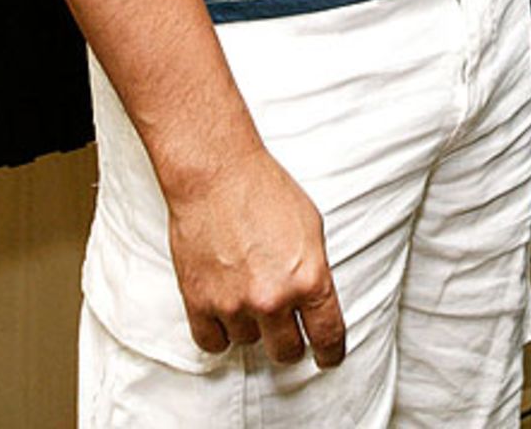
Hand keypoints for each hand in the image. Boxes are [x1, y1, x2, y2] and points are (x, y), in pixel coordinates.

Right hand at [166, 145, 345, 367]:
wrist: (216, 173)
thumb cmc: (264, 189)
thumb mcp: (310, 226)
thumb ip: (313, 269)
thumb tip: (314, 300)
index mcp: (309, 277)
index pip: (328, 336)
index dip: (330, 353)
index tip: (327, 358)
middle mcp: (274, 298)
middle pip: (287, 351)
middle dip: (288, 342)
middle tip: (284, 329)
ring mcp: (235, 304)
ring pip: (248, 342)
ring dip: (250, 325)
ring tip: (245, 291)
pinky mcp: (200, 303)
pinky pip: (213, 342)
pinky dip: (218, 332)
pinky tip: (223, 313)